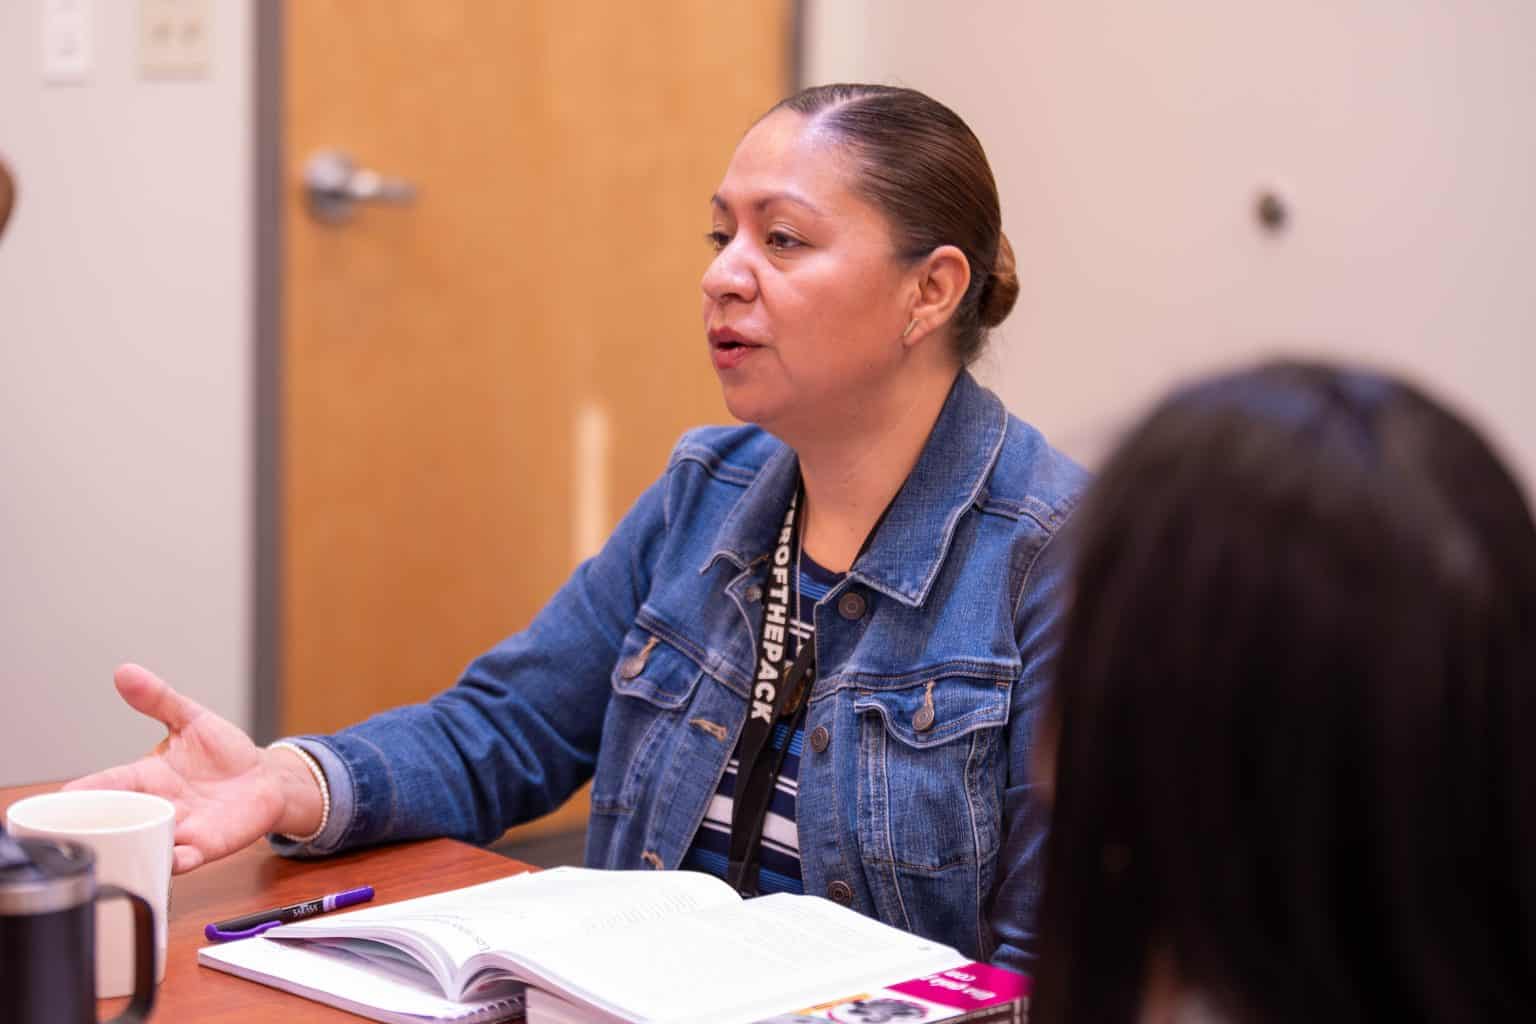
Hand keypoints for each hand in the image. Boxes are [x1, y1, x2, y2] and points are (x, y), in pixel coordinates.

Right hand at [64, 665, 307, 872]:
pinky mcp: (205, 846)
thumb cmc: (224, 753)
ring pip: (145, 846)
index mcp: (146, 778)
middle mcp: (156, 808)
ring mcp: (178, 830)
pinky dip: (175, 863)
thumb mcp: (192, 720)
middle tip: (80, 831)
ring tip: (119, 849)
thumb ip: (159, 700)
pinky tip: (171, 860)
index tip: (64, 796)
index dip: (86, 791)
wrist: (265, 779)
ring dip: (133, 848)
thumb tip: (125, 672)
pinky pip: (184, 861)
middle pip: (119, 821)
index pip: (108, 785)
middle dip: (99, 827)